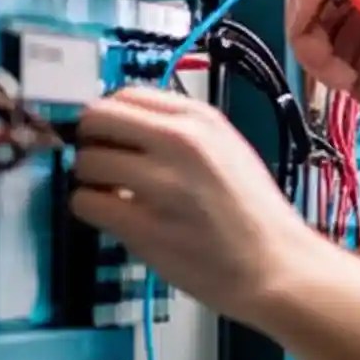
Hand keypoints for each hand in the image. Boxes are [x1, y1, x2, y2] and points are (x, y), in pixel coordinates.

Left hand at [70, 87, 321, 322]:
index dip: (112, 119)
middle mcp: (181, 142)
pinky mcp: (143, 225)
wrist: (275, 264)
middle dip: (93, 143)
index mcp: (202, 119)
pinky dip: (92, 211)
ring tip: (117, 197)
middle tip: (107, 167)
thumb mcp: (229, 149)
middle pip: (97, 120)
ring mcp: (161, 183)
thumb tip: (127, 129)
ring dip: (92, 181)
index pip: (125, 95)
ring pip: (86, 162)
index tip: (114, 137)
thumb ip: (182, 132)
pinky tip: (118, 219)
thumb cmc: (254, 214)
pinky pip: (84, 203)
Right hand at [286, 0, 359, 137]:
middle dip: (306, 23)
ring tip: (342, 76)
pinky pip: (311, 57)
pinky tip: (348, 82)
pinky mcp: (340, 58)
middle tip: (318, 53)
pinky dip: (321, 70)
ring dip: (314, 54)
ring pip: (304, 28)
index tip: (311, 6)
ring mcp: (348, 28)